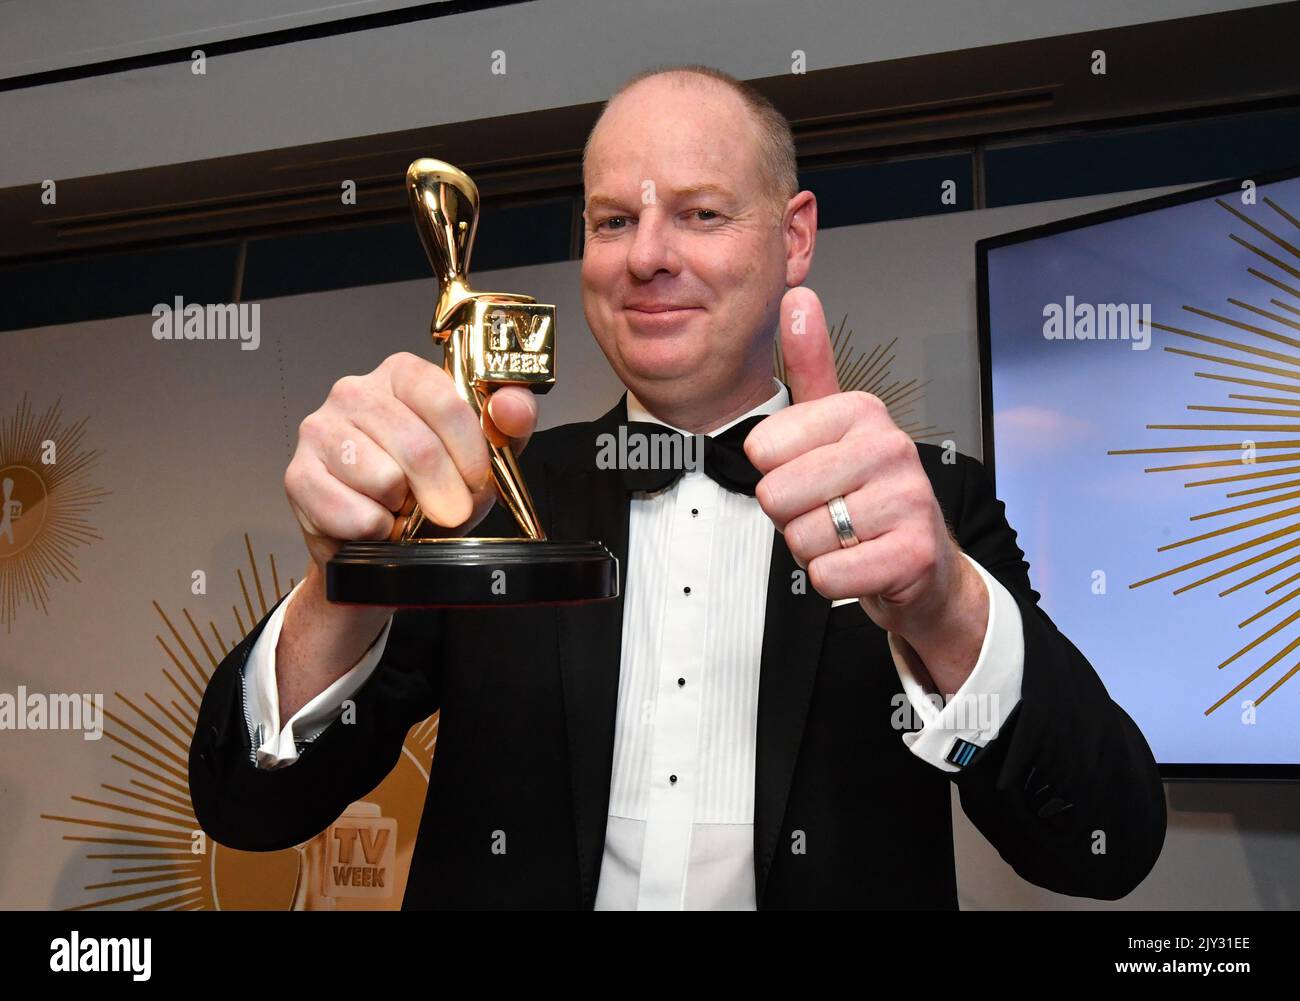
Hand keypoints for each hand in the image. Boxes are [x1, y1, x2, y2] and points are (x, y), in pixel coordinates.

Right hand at [285, 351, 536, 572]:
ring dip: (404, 511)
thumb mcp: (483, 455)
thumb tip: (511, 406)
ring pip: (384, 481)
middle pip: (417, 446)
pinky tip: (375, 523)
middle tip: (447, 511)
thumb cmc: (431, 490)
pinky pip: (354, 513)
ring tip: (401, 508)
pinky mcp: (298, 475)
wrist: (382, 540)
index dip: (469, 452)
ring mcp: (320, 430)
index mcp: (402, 374)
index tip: (478, 482)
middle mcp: (355, 391)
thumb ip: (508, 423)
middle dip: (444, 493)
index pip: (444, 401)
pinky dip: (376, 531)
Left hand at [744, 287, 986, 683]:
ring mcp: (907, 499)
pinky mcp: (912, 553)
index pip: (761, 450)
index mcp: (862, 411)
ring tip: (849, 535)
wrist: (923, 563)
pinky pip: (827, 574)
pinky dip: (835, 579)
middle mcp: (890, 446)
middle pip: (775, 495)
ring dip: (814, 548)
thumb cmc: (867, 493)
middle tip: (831, 512)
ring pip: (799, 538)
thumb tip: (797, 295)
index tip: (813, 475)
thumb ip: (812, 366)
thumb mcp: (836, 426)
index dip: (775, 473)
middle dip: (792, 517)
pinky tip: (863, 562)